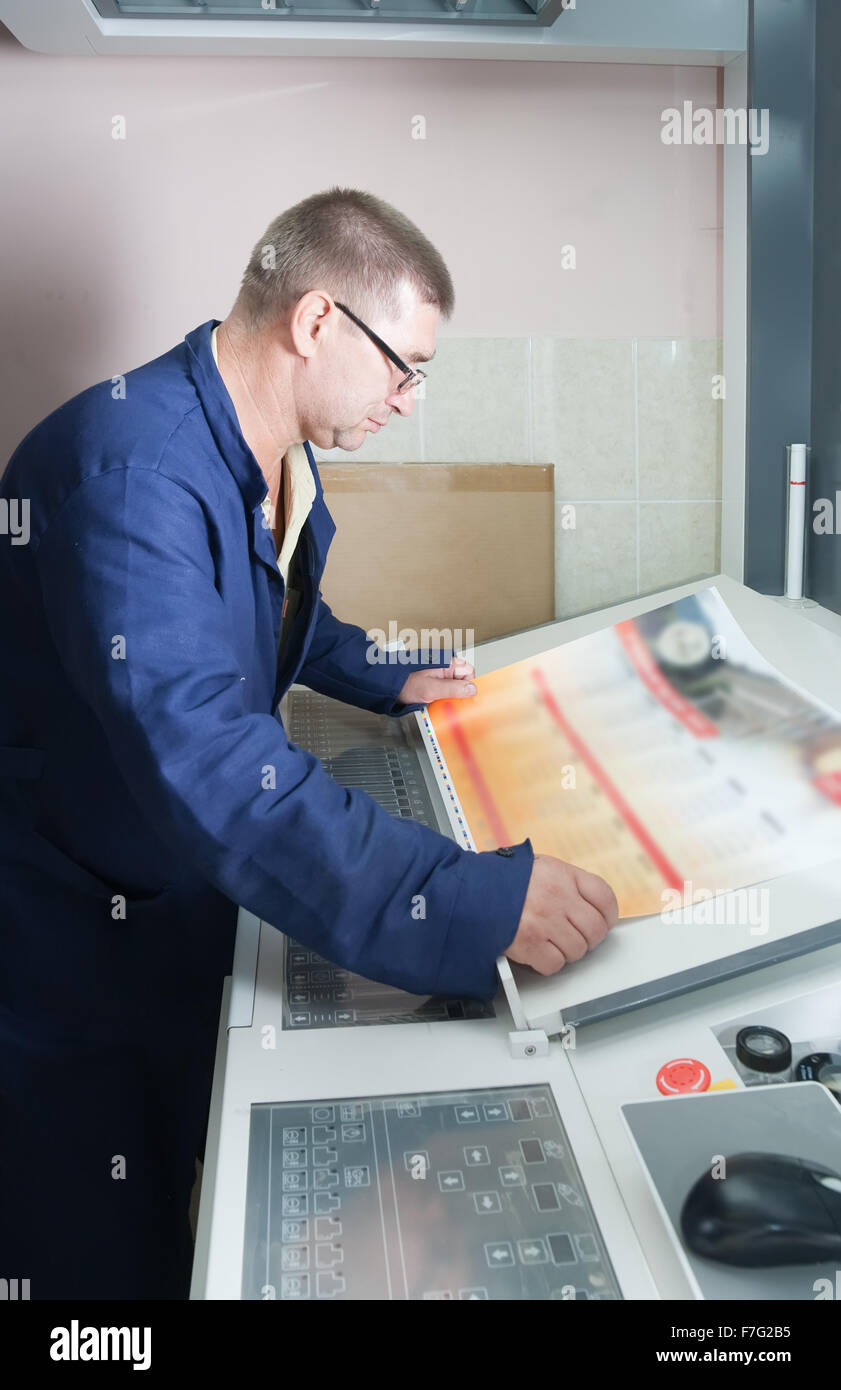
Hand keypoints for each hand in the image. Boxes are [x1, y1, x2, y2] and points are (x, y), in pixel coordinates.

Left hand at [397, 656, 476, 706]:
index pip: (469, 672)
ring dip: (451, 697)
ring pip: (455, 687)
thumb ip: (452, 688)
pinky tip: (437, 703)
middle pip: (463, 680)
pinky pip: (446, 692)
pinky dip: (444, 699)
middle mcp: (444, 668)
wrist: (387, 686)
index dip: (469, 685)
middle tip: (452, 701)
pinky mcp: (434, 684)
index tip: (465, 697)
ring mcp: (439, 676)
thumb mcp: (431, 688)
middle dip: (460, 692)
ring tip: (441, 702)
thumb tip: (472, 689)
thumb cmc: (404, 683)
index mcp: (446, 663)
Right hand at [504, 854, 618, 975]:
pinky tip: (537, 951)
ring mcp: (545, 921)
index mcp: (562, 874)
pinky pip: (555, 964)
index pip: (604, 897)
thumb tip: (587, 904)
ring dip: (566, 952)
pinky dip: (548, 963)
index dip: (606, 915)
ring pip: (577, 950)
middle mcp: (557, 896)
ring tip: (550, 943)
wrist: (465, 890)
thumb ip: (564, 882)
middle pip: (595, 929)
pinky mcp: (529, 943)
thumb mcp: (537, 867)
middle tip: (572, 937)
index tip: (601, 921)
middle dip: (587, 938)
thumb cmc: (498, 880)